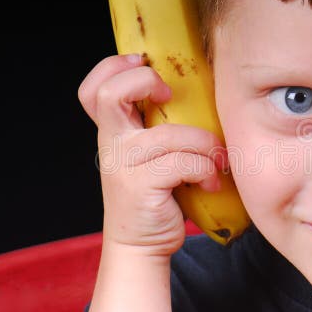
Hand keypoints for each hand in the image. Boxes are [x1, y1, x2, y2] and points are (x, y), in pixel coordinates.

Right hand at [78, 54, 223, 257]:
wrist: (140, 246)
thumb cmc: (156, 195)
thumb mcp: (148, 156)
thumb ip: (155, 127)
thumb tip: (198, 93)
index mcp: (113, 132)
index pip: (94, 89)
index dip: (114, 67)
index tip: (145, 65)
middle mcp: (112, 145)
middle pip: (111, 94)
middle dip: (146, 82)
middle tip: (170, 96)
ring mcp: (124, 166)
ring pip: (168, 134)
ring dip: (203, 144)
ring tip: (216, 159)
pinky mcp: (141, 188)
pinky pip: (183, 164)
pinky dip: (205, 169)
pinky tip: (211, 182)